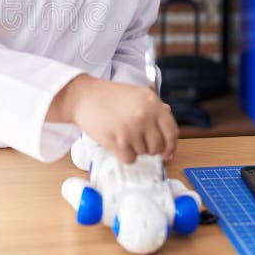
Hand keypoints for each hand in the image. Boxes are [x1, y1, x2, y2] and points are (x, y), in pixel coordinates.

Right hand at [48, 74, 177, 163]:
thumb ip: (155, 109)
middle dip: (150, 148)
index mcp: (152, 103)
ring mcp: (132, 130)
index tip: (167, 152)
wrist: (82, 97)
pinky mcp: (118, 142)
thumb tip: (169, 127)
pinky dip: (124, 155)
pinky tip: (116, 143)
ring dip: (134, 149)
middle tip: (138, 142)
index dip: (171, 145)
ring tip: (122, 135)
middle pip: (159, 146)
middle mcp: (145, 116)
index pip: (172, 131)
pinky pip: (130, 159)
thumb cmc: (107, 96)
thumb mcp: (137, 95)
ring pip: (144, 153)